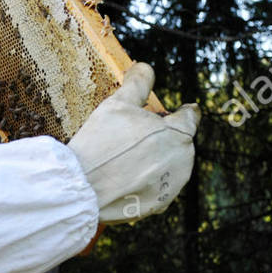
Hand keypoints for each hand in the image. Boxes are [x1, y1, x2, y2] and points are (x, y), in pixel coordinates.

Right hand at [66, 64, 199, 223]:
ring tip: (123, 160)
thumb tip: (145, 66)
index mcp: (179, 134)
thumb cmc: (100, 143)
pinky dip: (145, 181)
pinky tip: (123, 178)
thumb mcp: (117, 104)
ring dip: (153, 160)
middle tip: (129, 139)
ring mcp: (173, 187)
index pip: (190, 116)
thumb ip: (139, 83)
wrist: (82, 188)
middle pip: (177, 142)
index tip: (165, 115)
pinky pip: (157, 187)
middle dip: (159, 138)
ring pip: (168, 165)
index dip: (176, 112)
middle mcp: (184, 162)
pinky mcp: (160, 206)